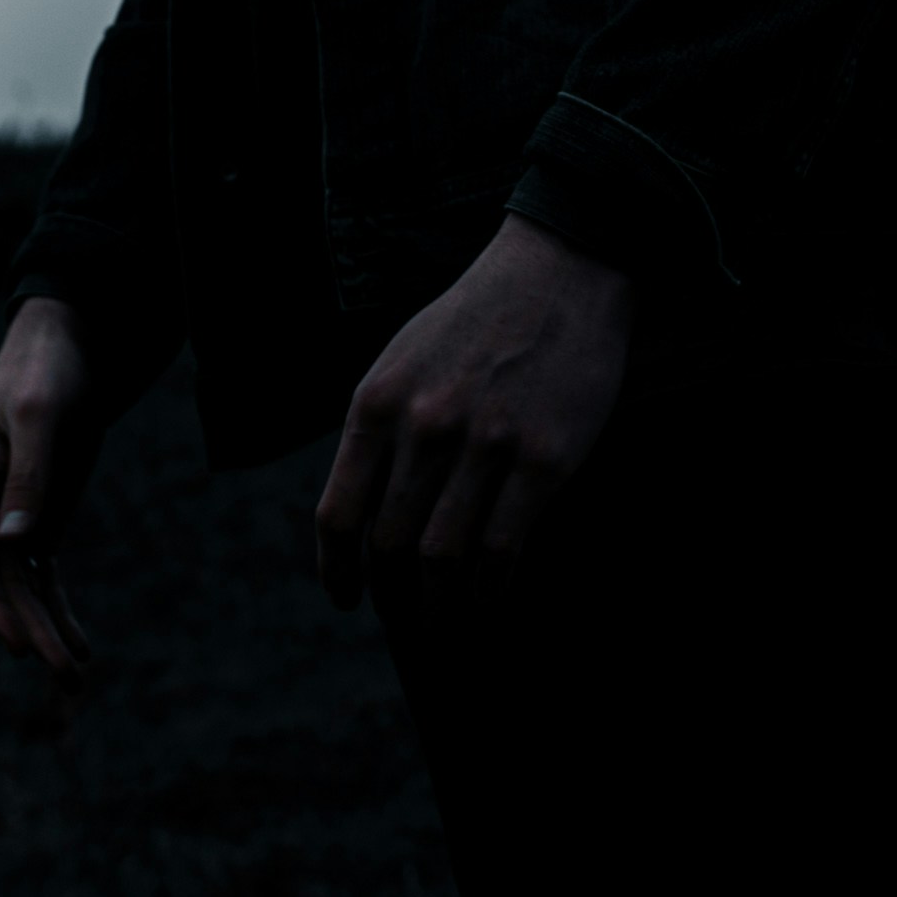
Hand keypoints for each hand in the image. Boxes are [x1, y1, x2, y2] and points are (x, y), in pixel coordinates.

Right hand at [0, 294, 137, 671]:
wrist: (68, 341)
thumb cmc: (48, 371)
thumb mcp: (43, 417)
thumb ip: (30, 478)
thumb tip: (16, 542)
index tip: (21, 644)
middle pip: (0, 581)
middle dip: (30, 629)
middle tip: (65, 675)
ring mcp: (10, 512)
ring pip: (21, 584)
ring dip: (46, 628)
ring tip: (78, 677)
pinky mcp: (38, 512)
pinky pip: (42, 571)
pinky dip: (57, 607)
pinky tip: (80, 645)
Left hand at [315, 216, 637, 605]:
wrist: (559, 272)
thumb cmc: (475, 321)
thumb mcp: (400, 361)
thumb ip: (378, 428)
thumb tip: (360, 511)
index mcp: (376, 404)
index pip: (337, 514)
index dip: (336, 570)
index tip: (343, 598)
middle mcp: (423, 428)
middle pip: (388, 545)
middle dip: (390, 596)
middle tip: (402, 620)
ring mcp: (485, 445)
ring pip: (443, 557)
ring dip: (439, 606)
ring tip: (442, 624)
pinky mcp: (544, 459)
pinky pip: (505, 548)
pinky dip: (491, 589)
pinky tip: (489, 601)